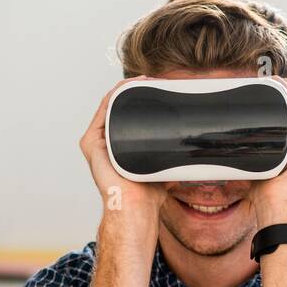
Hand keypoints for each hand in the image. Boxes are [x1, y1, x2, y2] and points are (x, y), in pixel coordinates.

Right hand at [79, 78, 165, 231]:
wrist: (137, 207)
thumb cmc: (148, 194)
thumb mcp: (164, 169)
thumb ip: (174, 160)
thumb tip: (196, 155)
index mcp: (118, 146)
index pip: (128, 115)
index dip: (142, 98)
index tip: (160, 88)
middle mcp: (104, 142)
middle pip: (119, 108)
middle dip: (135, 90)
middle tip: (156, 80)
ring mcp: (95, 141)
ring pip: (111, 105)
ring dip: (126, 88)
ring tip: (145, 79)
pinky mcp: (90, 143)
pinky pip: (103, 109)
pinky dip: (115, 94)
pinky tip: (128, 84)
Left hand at [251, 76, 286, 226]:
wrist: (278, 206)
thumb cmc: (267, 187)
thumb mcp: (260, 158)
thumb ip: (250, 144)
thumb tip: (220, 136)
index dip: (281, 84)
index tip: (257, 84)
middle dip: (281, 78)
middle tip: (256, 82)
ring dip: (282, 80)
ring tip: (261, 82)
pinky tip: (272, 87)